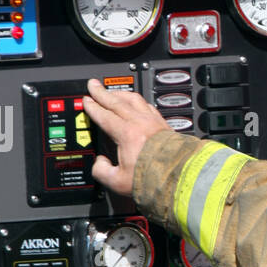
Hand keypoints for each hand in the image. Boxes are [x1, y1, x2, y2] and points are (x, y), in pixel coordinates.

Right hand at [83, 79, 169, 196]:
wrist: (181, 176)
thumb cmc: (154, 178)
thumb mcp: (118, 182)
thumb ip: (102, 172)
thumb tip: (100, 164)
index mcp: (127, 134)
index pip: (105, 116)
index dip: (93, 107)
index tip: (86, 100)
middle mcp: (140, 123)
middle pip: (117, 102)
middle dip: (102, 92)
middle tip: (93, 85)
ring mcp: (153, 122)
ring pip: (134, 100)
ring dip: (121, 94)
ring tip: (113, 91)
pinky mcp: (164, 125)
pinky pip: (149, 106)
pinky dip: (139, 101)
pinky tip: (137, 102)